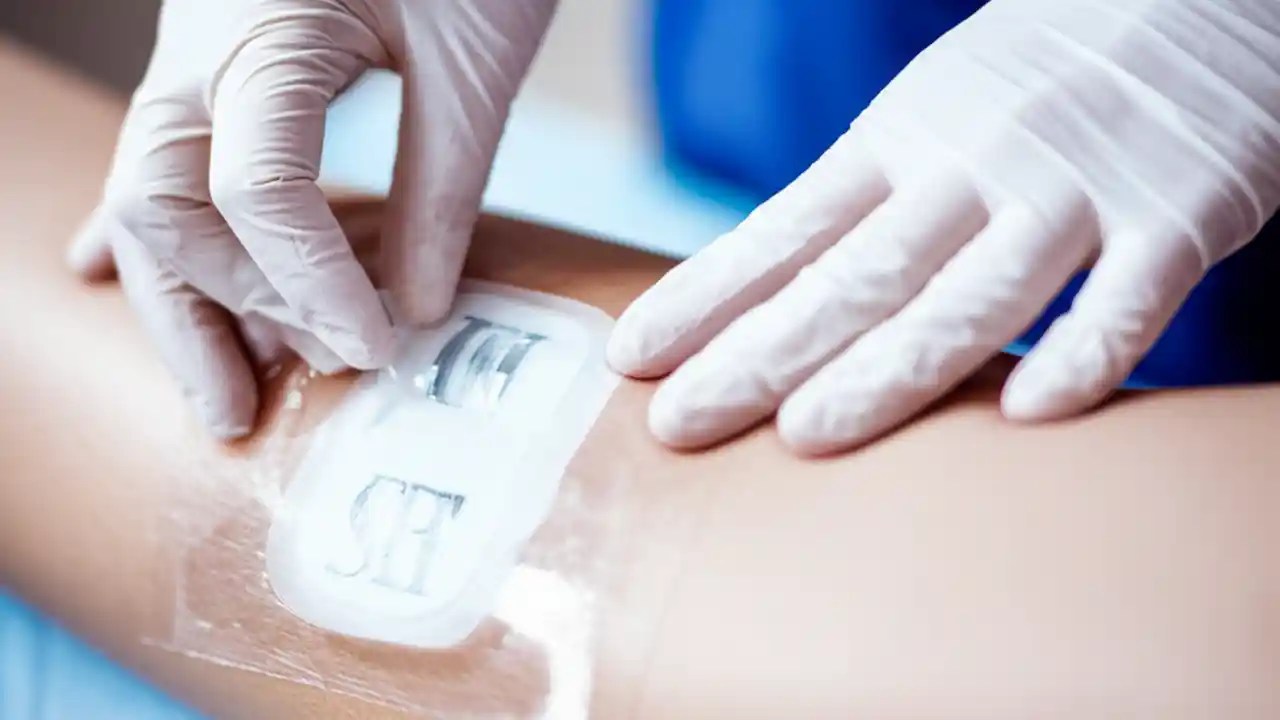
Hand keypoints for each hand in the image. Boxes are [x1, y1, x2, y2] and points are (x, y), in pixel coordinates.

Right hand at [68, 0, 555, 438]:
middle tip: (271, 399)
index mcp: (262, 27)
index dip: (312, 286)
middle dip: (215, 312)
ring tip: (223, 393)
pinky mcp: (219, 61)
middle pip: (166, 204)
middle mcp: (201, 45)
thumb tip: (411, 316)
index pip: (256, 192)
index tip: (377, 350)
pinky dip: (163, 230)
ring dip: (186, 297)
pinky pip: (171, 158)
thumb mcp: (475, 62)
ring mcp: (196, 52)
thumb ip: (441, 190)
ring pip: (154, 193)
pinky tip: (122, 281)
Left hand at [608, 0, 1279, 454]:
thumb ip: (855, 211)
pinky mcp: (1177, 214)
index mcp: (898, 145)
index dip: (705, 298)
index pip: (784, 234)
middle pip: (855, 276)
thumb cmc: (1027, 81)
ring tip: (805, 434)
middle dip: (760, 354)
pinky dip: (1084, 353)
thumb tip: (754, 303)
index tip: (632, 360)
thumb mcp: (922, 123)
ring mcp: (1071, 191)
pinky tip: (1028, 414)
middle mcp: (970, 168)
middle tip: (680, 423)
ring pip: (971, 294)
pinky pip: (1128, 297)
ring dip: (888, 368)